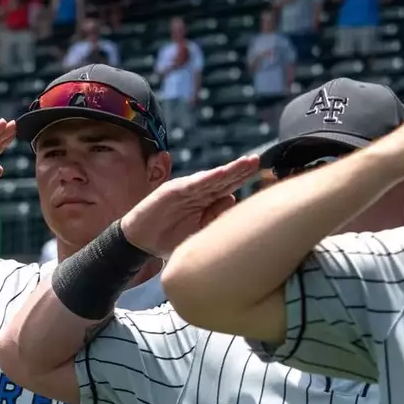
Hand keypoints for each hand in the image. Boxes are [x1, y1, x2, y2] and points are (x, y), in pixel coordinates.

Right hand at [119, 154, 261, 255]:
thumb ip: (214, 217)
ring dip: (229, 171)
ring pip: (212, 179)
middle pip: (224, 180)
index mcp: (205, 203)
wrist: (140, 241)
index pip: (229, 188)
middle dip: (241, 170)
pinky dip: (206, 178)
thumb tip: (232, 199)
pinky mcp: (171, 191)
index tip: (262, 174)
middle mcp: (198, 193)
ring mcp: (185, 191)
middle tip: (257, 161)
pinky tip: (221, 174)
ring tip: (246, 163)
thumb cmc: (168, 240)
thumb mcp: (197, 233)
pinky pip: (192, 184)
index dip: (243, 180)